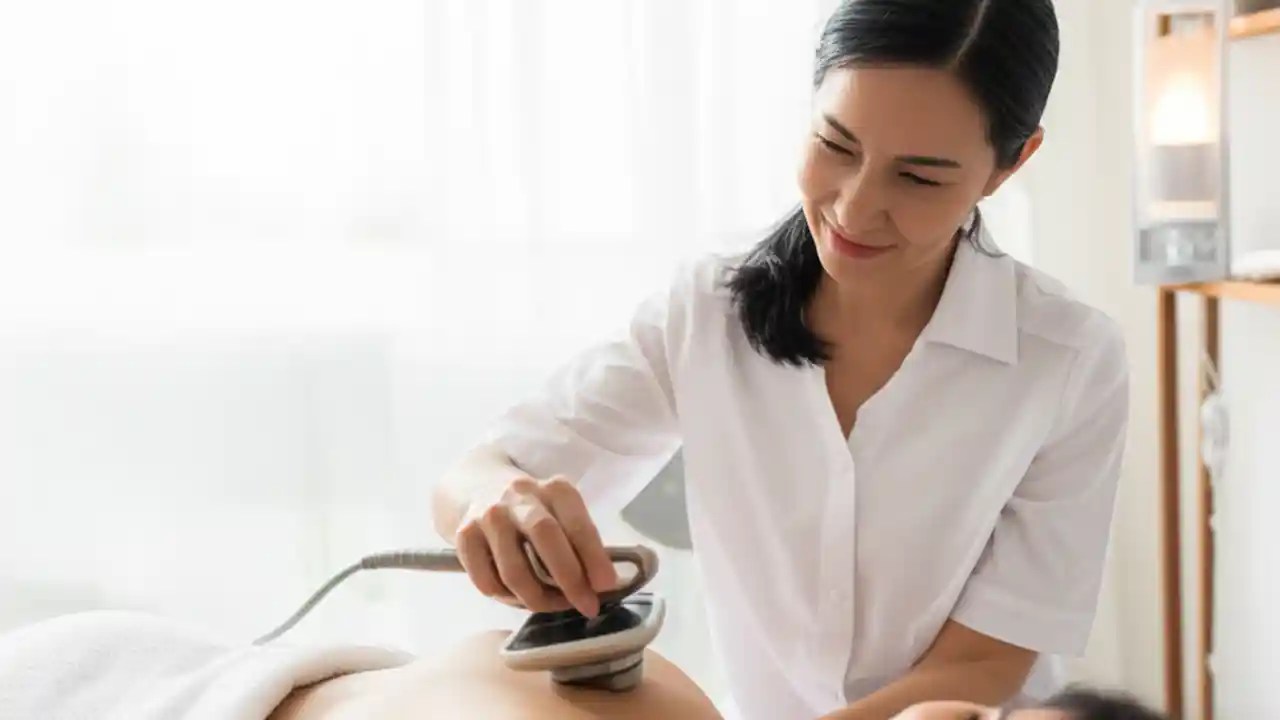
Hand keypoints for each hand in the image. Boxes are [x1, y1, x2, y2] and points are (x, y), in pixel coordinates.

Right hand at [454, 475, 617, 616]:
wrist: (477, 486)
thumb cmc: (531, 509)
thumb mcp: (559, 511)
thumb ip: (577, 541)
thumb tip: (601, 586)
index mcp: (554, 489)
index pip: (578, 524)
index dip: (594, 559)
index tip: (607, 586)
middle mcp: (520, 497)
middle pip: (546, 538)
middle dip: (569, 579)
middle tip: (585, 606)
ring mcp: (489, 516)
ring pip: (514, 570)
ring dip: (536, 598)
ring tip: (549, 605)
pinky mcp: (464, 536)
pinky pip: (486, 582)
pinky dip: (505, 598)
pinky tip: (516, 596)